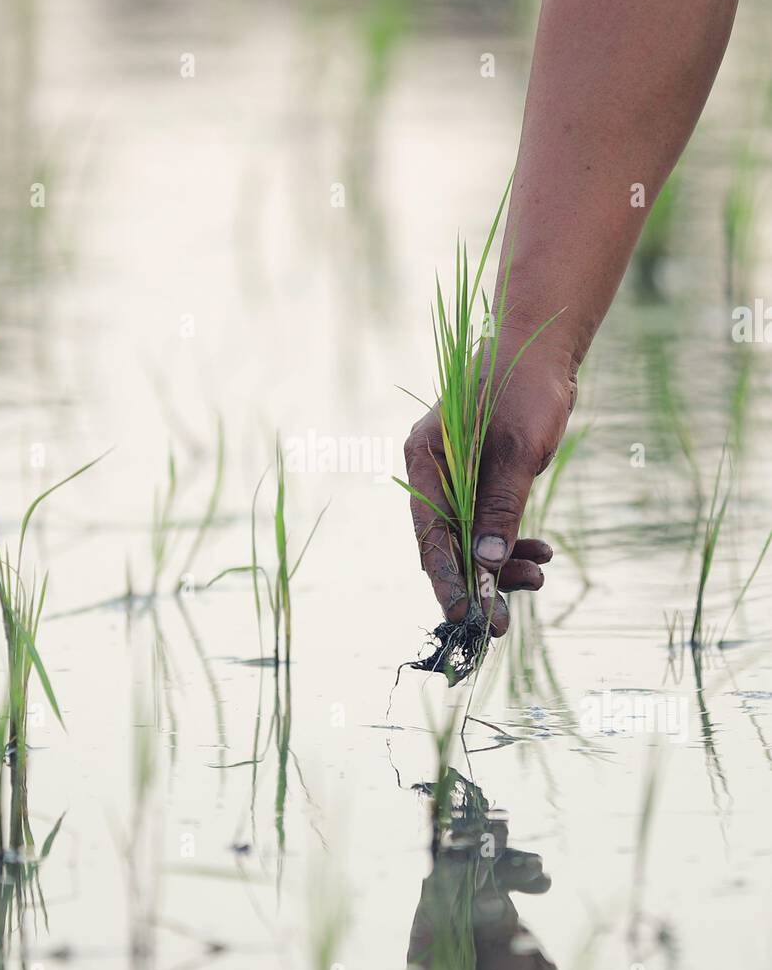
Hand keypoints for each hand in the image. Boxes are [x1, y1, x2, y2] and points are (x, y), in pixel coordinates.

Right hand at [402, 321, 576, 634]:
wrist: (543, 347)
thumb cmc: (526, 388)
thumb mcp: (518, 452)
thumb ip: (501, 509)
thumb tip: (488, 566)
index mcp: (425, 461)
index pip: (429, 536)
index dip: (447, 581)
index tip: (466, 617)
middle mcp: (434, 473)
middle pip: (447, 544)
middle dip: (477, 582)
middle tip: (502, 623)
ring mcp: (457, 477)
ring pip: (472, 539)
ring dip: (501, 565)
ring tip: (538, 575)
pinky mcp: (481, 480)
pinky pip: (491, 524)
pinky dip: (513, 543)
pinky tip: (541, 554)